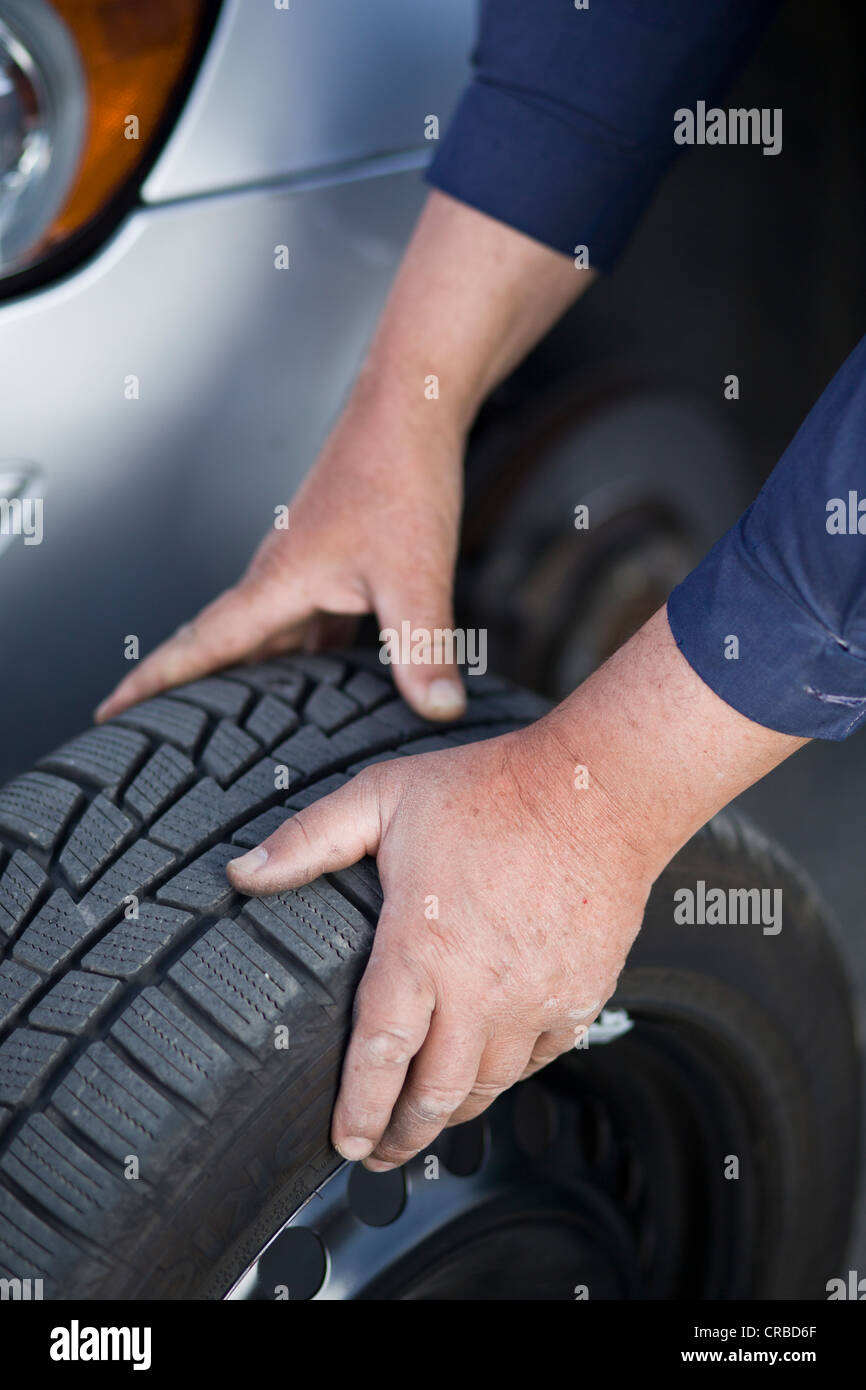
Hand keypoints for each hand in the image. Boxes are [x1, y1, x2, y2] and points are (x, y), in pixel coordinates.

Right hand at [94, 392, 466, 722]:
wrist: (412, 410)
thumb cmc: (399, 475)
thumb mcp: (415, 576)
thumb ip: (423, 648)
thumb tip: (438, 710)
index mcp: (276, 584)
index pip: (198, 647)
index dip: (151, 684)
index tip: (109, 713)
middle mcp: (279, 579)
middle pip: (219, 648)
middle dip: (186, 691)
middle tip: (161, 738)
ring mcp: (304, 572)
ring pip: (263, 639)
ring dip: (244, 679)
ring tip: (234, 727)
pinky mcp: (334, 567)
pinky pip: (303, 626)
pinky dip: (299, 659)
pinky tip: (321, 684)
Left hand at [226, 717, 654, 1168]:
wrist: (599, 790)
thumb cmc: (492, 790)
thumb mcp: (384, 796)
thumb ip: (308, 839)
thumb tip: (241, 872)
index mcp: (422, 946)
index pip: (380, 1055)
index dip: (357, 1110)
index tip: (344, 1142)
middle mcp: (480, 988)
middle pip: (434, 1094)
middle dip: (400, 1134)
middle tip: (377, 1152)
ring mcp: (534, 1000)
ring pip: (486, 1087)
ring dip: (450, 1114)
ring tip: (424, 1120)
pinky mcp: (579, 998)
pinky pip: (536, 1062)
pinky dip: (505, 1077)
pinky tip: (485, 1071)